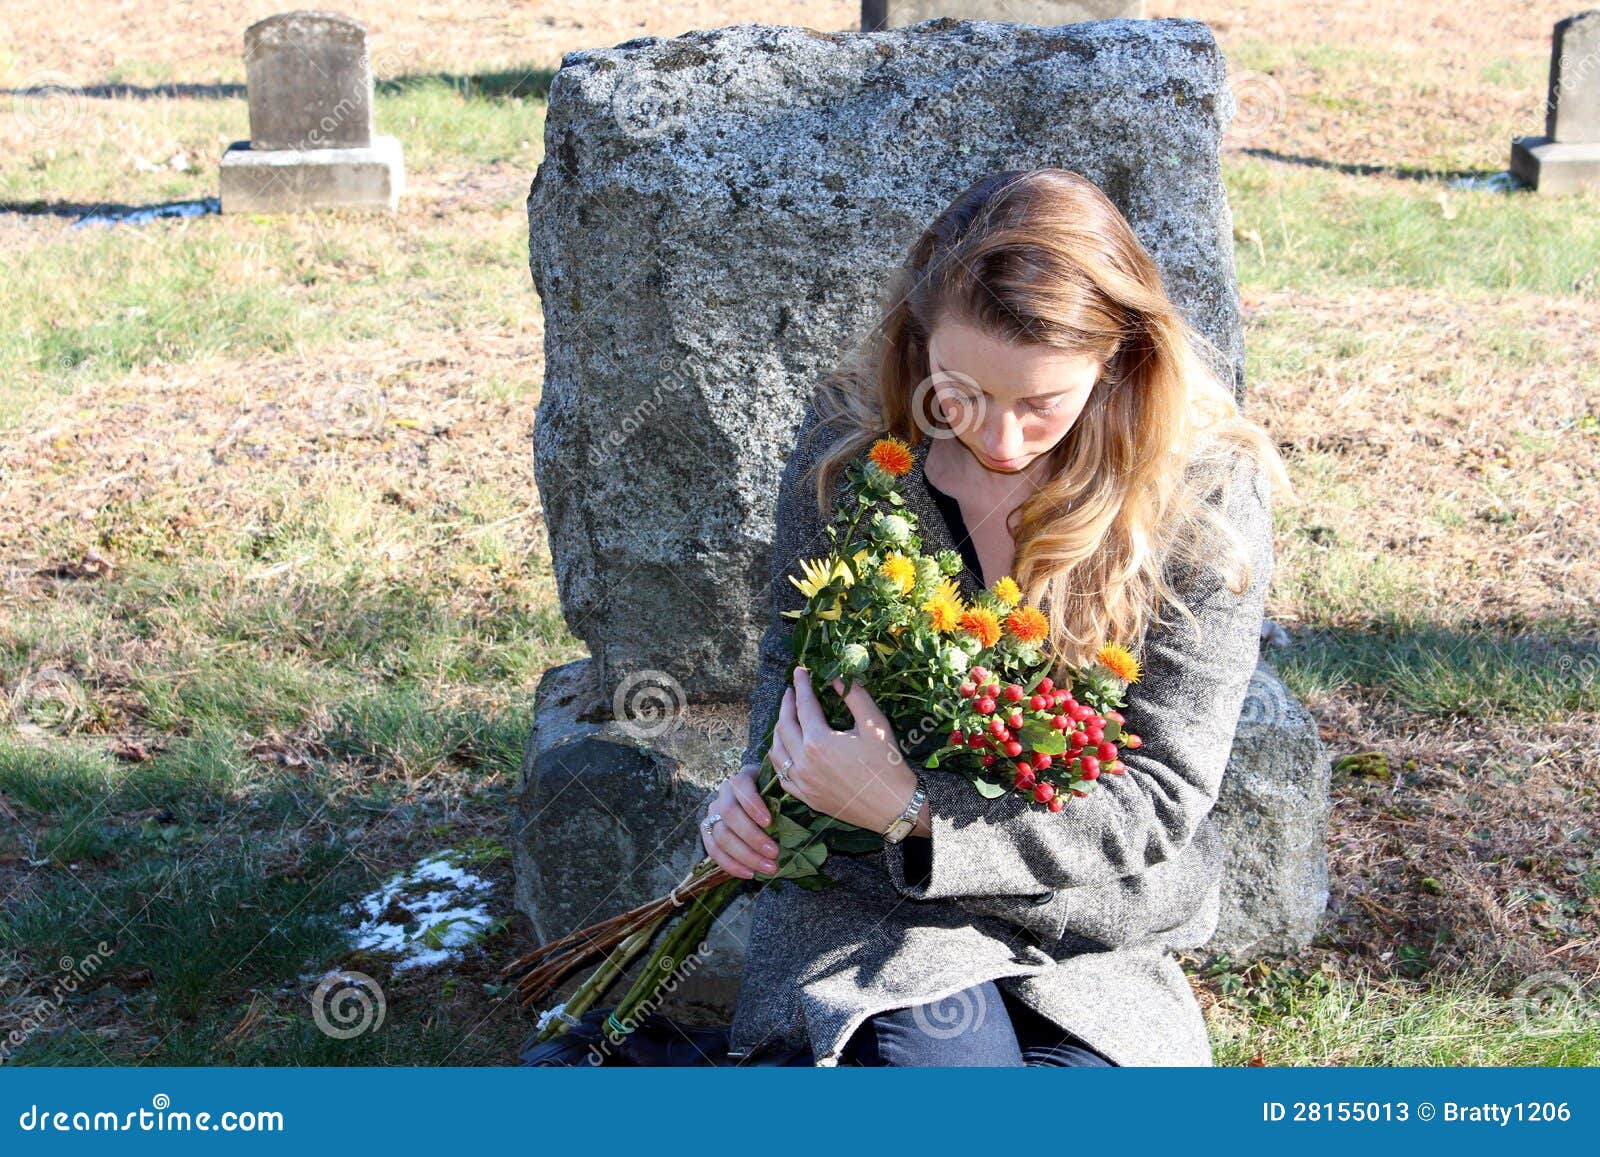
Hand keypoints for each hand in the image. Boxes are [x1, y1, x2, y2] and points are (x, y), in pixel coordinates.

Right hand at [701, 762, 779, 879]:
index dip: (752, 804)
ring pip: (720, 835)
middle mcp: (724, 792)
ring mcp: (714, 812)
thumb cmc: (780, 799)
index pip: (741, 786)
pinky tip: (749, 873)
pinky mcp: (709, 831)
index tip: (769, 822)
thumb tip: (803, 813)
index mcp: (744, 777)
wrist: (764, 806)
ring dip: (744, 855)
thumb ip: (789, 799)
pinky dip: (730, 864)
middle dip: (752, 836)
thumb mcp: (784, 792)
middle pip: (729, 813)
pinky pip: (713, 850)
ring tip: (768, 868)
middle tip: (774, 853)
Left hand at [768, 666, 919, 833]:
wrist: (894, 807)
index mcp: (819, 741)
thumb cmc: (888, 765)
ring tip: (787, 718)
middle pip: (785, 726)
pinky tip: (787, 752)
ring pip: (777, 752)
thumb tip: (837, 677)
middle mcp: (804, 762)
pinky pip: (782, 776)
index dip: (801, 685)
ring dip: (779, 731)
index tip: (799, 671)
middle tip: (791, 691)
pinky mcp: (807, 798)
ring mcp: (803, 783)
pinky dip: (781, 759)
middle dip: (786, 704)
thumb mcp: (875, 724)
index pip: (803, 705)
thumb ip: (854, 696)